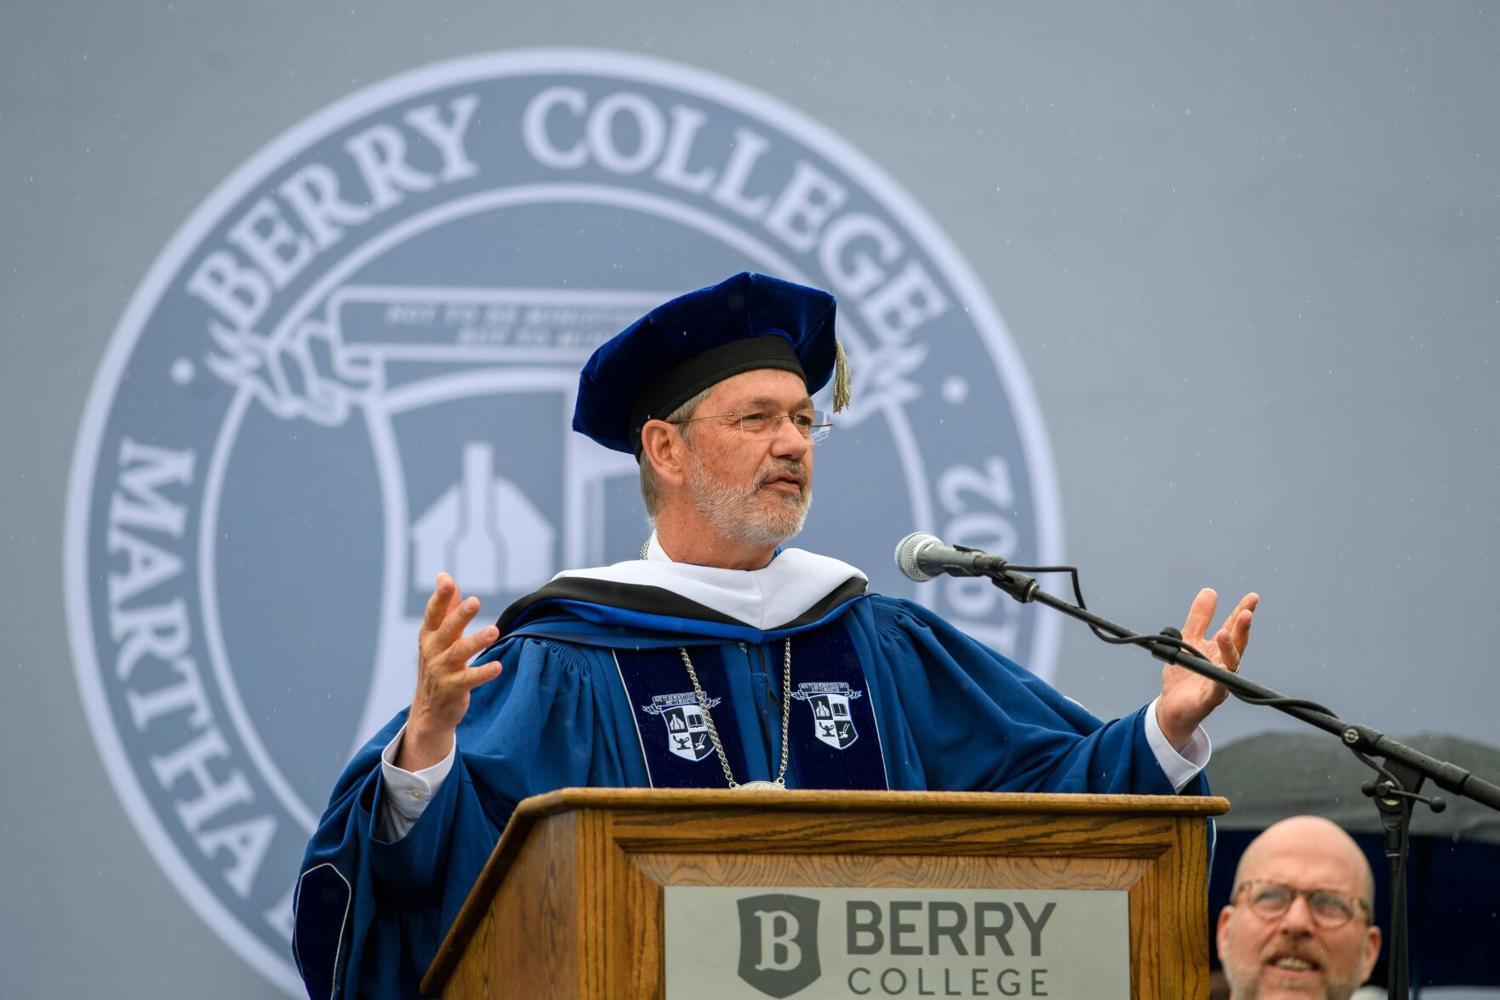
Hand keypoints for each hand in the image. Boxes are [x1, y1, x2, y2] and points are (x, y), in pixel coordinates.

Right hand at [397, 573, 501, 770]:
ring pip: (459, 652)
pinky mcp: (453, 688)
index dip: (440, 597)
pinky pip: (469, 679)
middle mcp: (433, 651)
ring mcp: (442, 670)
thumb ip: (445, 607)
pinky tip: (497, 666)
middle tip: (475, 601)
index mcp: (429, 636)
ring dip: (476, 641)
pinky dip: (483, 672)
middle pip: (447, 629)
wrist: (429, 710)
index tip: (447, 580)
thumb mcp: (438, 636)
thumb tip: (443, 576)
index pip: (434, 613)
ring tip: (494, 631)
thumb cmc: (438, 665)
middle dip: (460, 615)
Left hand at [1155, 588, 1257, 749]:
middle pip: (1237, 644)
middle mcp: (1223, 665)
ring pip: (1230, 665)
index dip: (1242, 612)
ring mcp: (1219, 681)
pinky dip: (1218, 680)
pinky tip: (1219, 671)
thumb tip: (1210, 591)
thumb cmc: (1184, 674)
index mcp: (1218, 650)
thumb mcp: (1187, 640)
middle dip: (1242, 629)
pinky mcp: (1209, 698)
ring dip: (1229, 649)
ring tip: (1223, 634)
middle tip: (1246, 613)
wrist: (1172, 706)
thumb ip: (1199, 618)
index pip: (1233, 628)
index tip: (1252, 597)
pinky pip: (1216, 689)